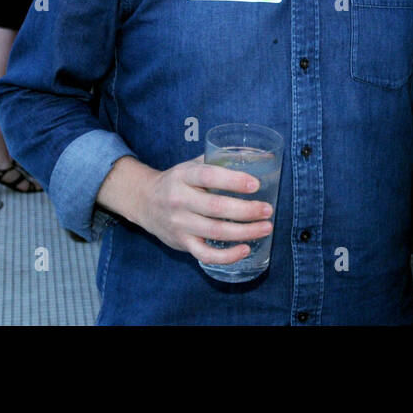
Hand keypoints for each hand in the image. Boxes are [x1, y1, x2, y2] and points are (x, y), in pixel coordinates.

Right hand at [131, 156, 273, 265]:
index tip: (256, 185)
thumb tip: (264, 156)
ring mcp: (179, 224)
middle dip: (246, 210)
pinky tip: (245, 249)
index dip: (233, 181)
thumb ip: (222, 160)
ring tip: (266, 227)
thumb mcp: (193, 165)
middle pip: (216, 207)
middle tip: (267, 210)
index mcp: (184, 176)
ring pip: (215, 232)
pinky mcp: (181, 243)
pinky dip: (227, 256)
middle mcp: (179, 200)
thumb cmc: (179, 181)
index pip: (209, 176)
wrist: (144, 201)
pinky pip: (205, 255)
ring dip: (244, 232)